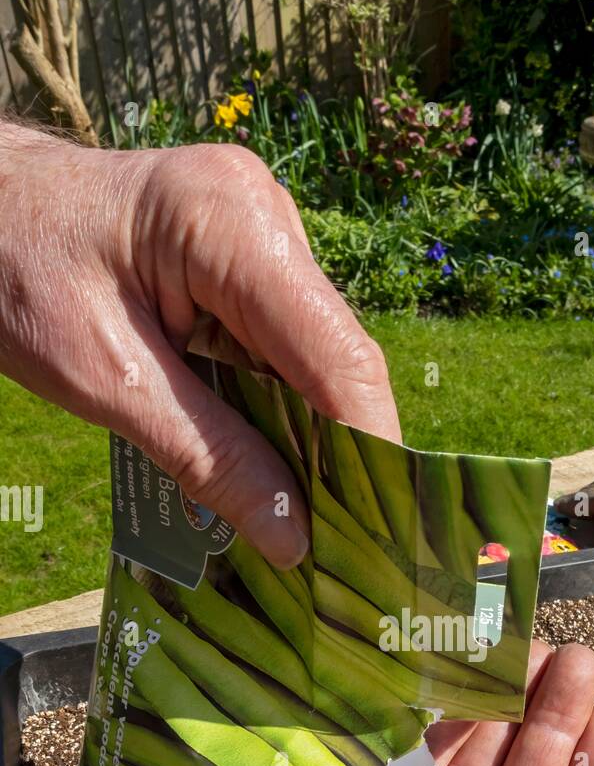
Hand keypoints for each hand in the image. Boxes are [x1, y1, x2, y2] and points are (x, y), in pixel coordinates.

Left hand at [0, 121, 399, 565]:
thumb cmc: (14, 272)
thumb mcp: (105, 379)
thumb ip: (206, 455)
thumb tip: (294, 538)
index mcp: (231, 222)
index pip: (336, 353)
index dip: (370, 446)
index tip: (384, 532)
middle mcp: (266, 216)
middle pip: (335, 359)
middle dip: (342, 455)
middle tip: (346, 549)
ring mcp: (263, 235)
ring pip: (315, 362)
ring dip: (312, 441)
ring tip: (312, 525)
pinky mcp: (249, 261)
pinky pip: (285, 350)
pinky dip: (280, 411)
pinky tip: (273, 470)